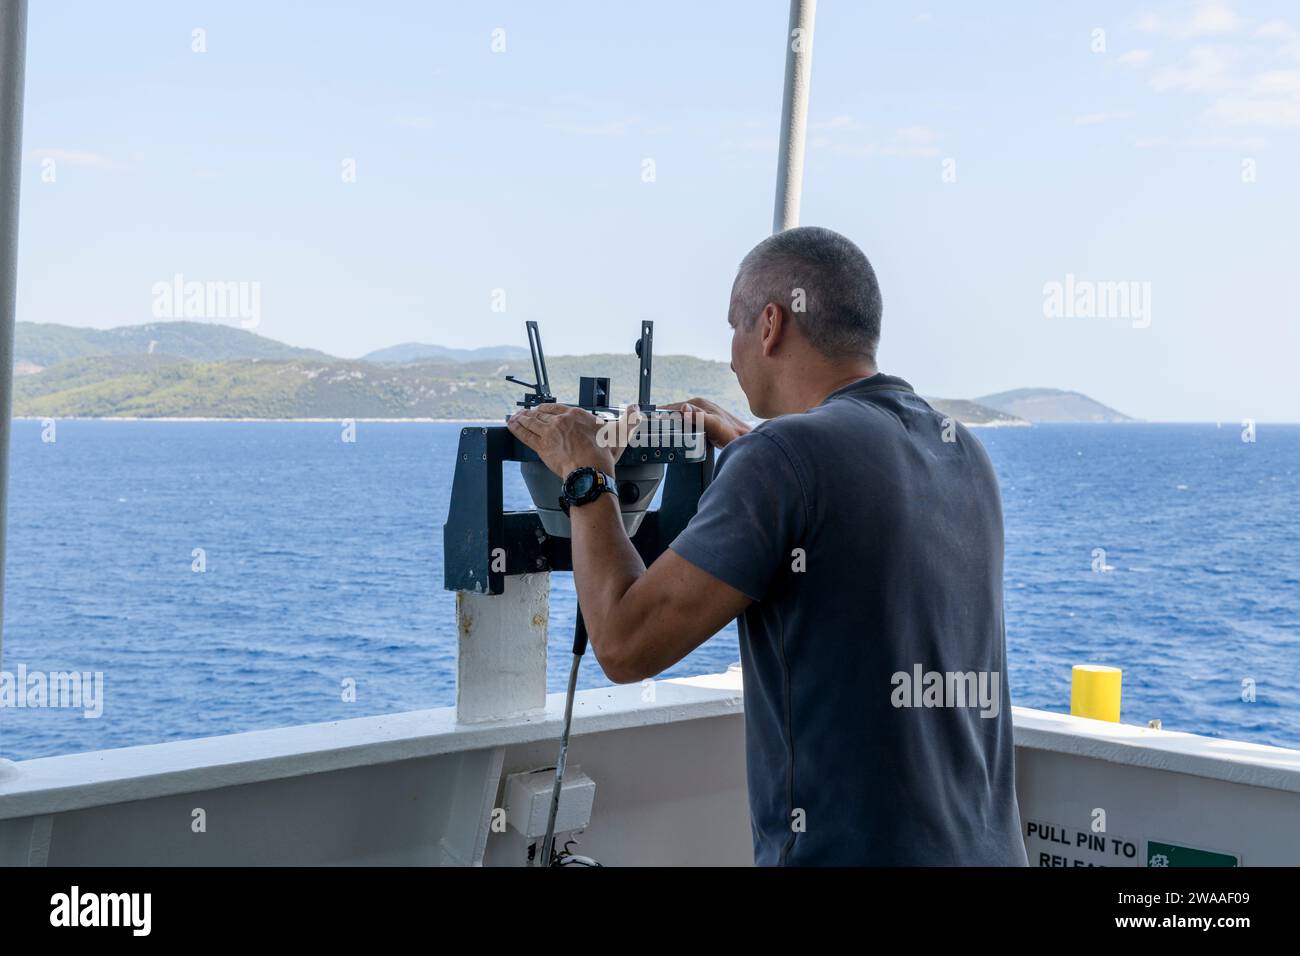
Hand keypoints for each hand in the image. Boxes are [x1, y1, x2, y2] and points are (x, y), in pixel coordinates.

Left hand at [507, 403, 630, 477]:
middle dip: (532, 412)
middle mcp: (560, 421)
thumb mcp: (620, 434)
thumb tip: (636, 410)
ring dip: (521, 417)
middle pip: (542, 413)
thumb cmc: (603, 455)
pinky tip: (510, 424)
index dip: (548, 408)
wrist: (590, 471)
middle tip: (525, 412)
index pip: (557, 407)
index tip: (544, 409)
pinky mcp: (541, 446)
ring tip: (514, 416)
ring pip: (531, 422)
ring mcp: (549, 433)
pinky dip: (516, 428)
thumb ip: (629, 420)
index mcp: (576, 415)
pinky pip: (525, 434)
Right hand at [659, 397, 751, 448]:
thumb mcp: (714, 425)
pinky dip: (679, 429)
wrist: (744, 440)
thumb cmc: (732, 433)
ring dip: (671, 424)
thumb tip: (684, 409)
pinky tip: (676, 436)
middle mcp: (699, 407)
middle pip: (676, 412)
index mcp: (698, 404)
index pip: (673, 407)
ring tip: (659, 433)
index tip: (649, 419)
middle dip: (664, 419)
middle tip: (650, 429)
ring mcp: (702, 414)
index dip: (661, 413)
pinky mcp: (704, 423)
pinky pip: (686, 424)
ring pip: (680, 418)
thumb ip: (699, 417)